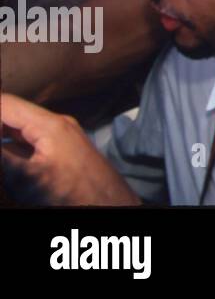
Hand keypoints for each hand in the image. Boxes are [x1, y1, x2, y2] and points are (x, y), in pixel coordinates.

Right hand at [1, 93, 139, 204]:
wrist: (109, 205)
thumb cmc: (74, 192)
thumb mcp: (28, 176)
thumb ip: (1, 156)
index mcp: (48, 123)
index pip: (5, 103)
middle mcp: (56, 124)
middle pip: (11, 114)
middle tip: (2, 158)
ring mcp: (60, 136)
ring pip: (19, 128)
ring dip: (4, 130)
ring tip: (6, 156)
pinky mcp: (61, 150)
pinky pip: (29, 141)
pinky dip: (12, 145)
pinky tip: (9, 153)